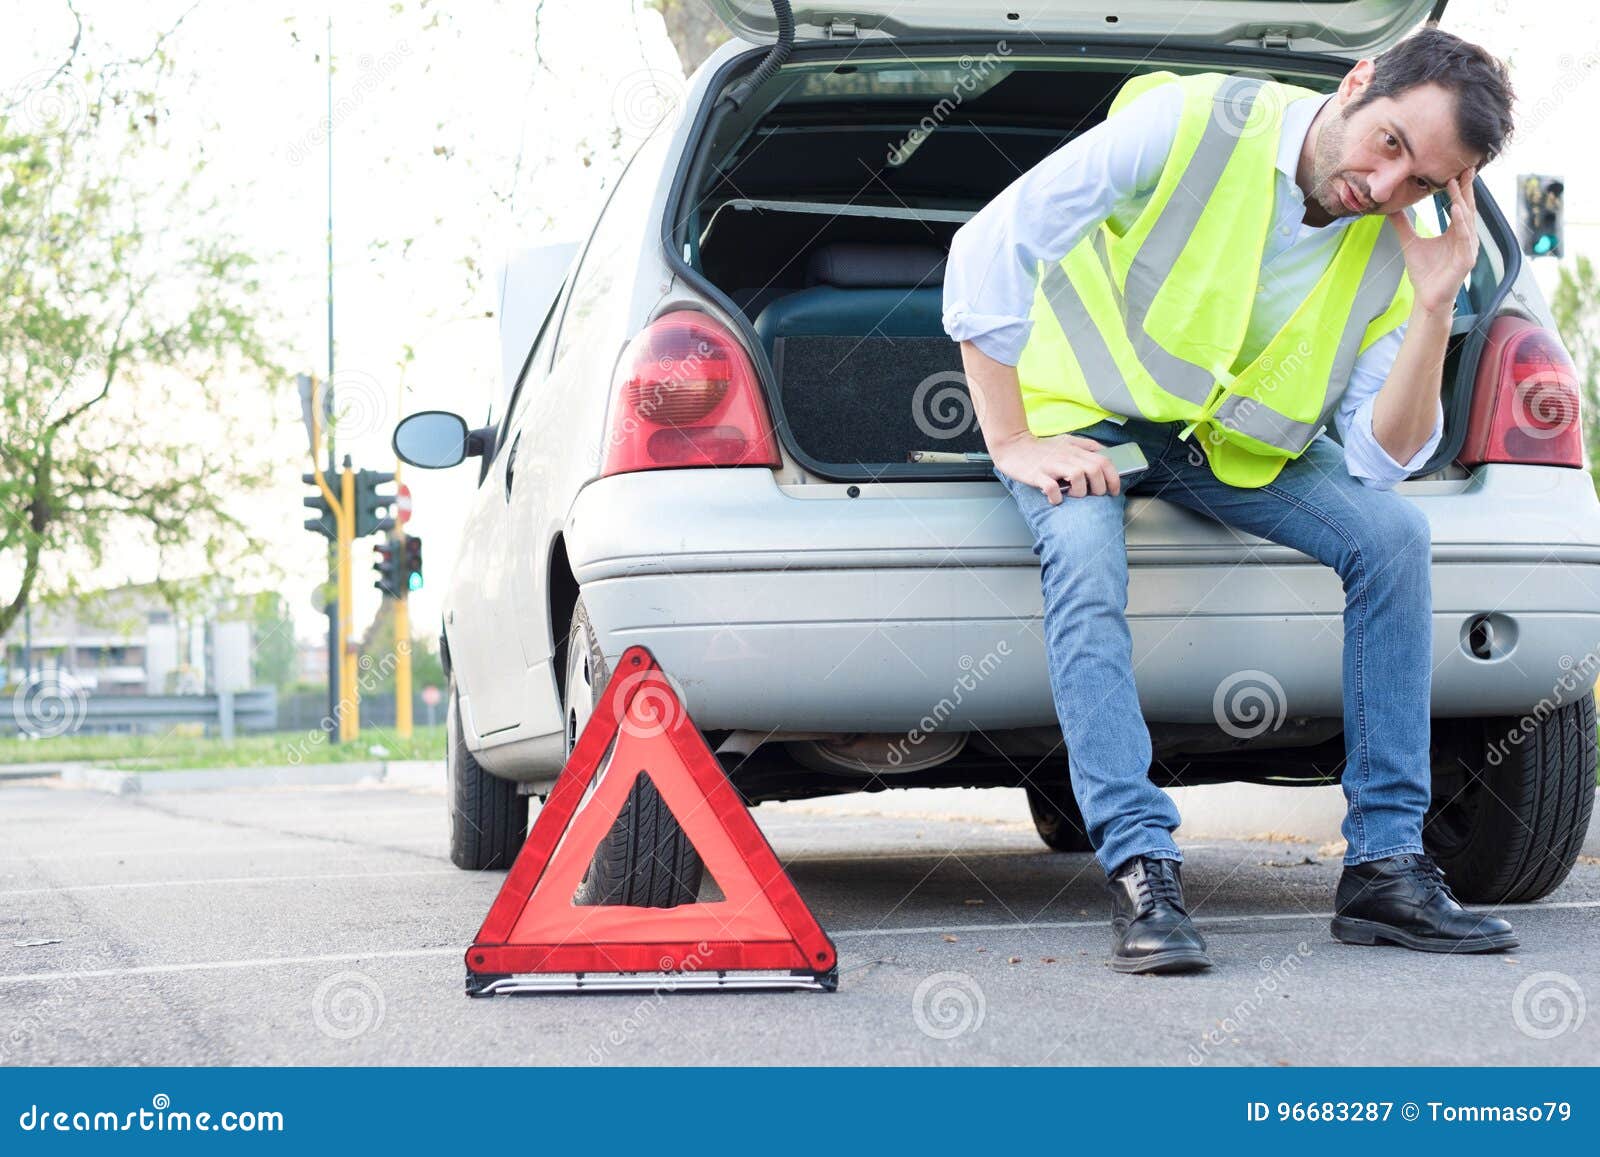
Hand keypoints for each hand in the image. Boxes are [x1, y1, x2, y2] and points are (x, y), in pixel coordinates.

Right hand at [992, 430, 1121, 503]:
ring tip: (1073, 495)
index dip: (1113, 477)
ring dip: (1080, 492)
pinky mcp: (1037, 474)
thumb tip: (1105, 454)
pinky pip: (1052, 488)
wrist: (1013, 446)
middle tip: (1093, 495)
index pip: (1104, 460)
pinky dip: (1056, 497)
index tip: (1114, 490)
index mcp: (1076, 449)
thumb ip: (1086, 445)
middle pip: (1095, 470)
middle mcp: (1066, 456)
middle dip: (1099, 487)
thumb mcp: (1066, 441)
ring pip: (1078, 477)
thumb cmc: (1041, 448)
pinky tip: (1055, 499)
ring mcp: (1052, 465)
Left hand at [1389, 165, 1477, 315]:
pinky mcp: (1467, 259)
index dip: (1459, 188)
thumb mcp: (1410, 242)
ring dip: (1462, 200)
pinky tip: (1456, 210)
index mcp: (1456, 232)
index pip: (1459, 204)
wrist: (1427, 297)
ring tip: (1457, 182)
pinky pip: (1464, 237)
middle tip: (1466, 166)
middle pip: (1467, 207)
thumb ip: (1403, 225)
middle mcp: (1466, 236)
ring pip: (1467, 219)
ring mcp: (1469, 247)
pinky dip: (1461, 223)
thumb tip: (1391, 209)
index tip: (1457, 169)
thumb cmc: (1424, 273)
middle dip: (1466, 187)